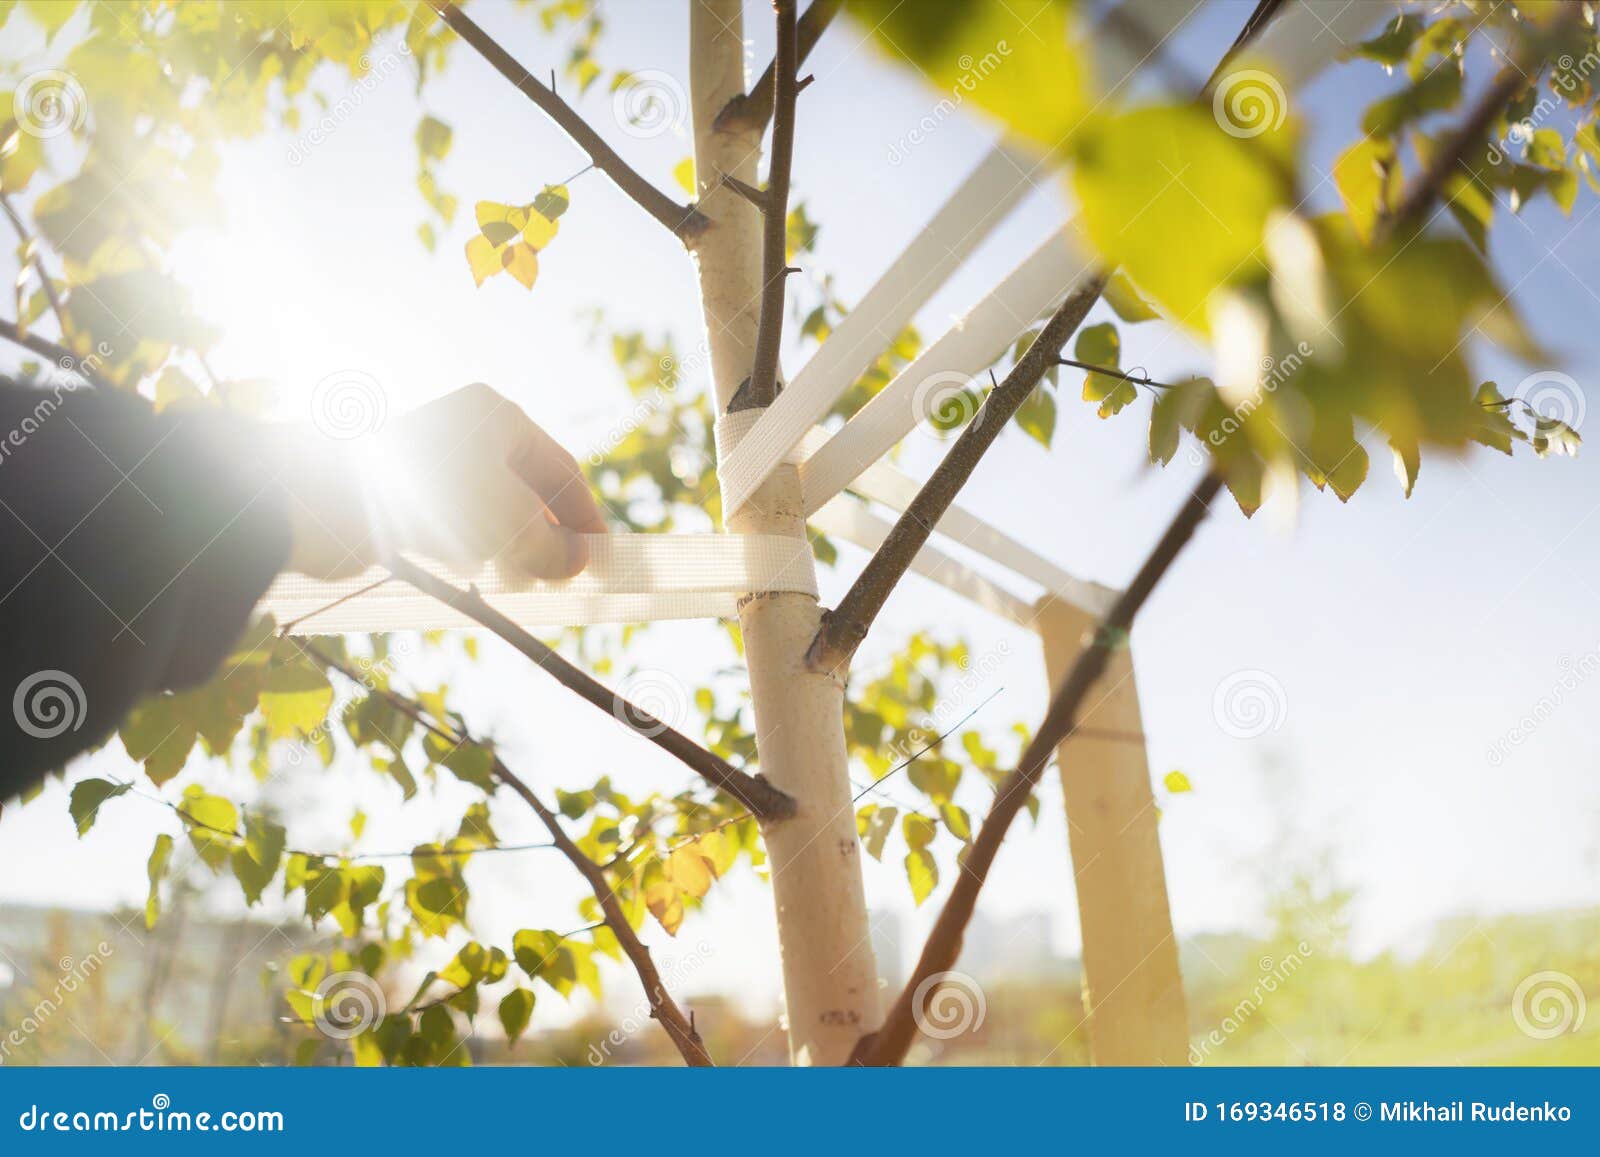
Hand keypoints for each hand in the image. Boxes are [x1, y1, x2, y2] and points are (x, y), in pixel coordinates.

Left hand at [282, 384, 606, 579]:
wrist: (329, 502)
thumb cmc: (432, 497)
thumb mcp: (511, 524)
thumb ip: (552, 545)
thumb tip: (579, 562)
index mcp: (498, 418)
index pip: (560, 468)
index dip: (584, 515)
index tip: (601, 555)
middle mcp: (468, 433)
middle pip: (527, 489)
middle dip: (548, 534)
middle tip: (562, 575)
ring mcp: (437, 462)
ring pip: (493, 510)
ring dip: (513, 547)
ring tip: (522, 580)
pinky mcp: (408, 494)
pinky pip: (459, 523)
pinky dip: (476, 548)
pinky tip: (476, 570)